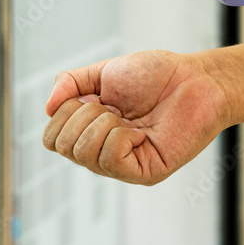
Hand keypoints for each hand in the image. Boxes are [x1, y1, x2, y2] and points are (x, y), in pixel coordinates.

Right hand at [42, 50, 228, 184]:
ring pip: (84, 153)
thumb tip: (47, 108)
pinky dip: (119, 137)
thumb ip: (71, 83)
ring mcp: (123, 165)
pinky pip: (111, 160)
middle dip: (82, 114)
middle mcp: (102, 151)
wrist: (196, 79)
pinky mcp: (144, 173)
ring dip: (102, 123)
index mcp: (90, 130)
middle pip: (62, 147)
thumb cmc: (157, 75)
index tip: (92, 97)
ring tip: (127, 117)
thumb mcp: (104, 71)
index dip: (63, 113)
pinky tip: (138, 131)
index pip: (52, 138)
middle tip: (113, 106)